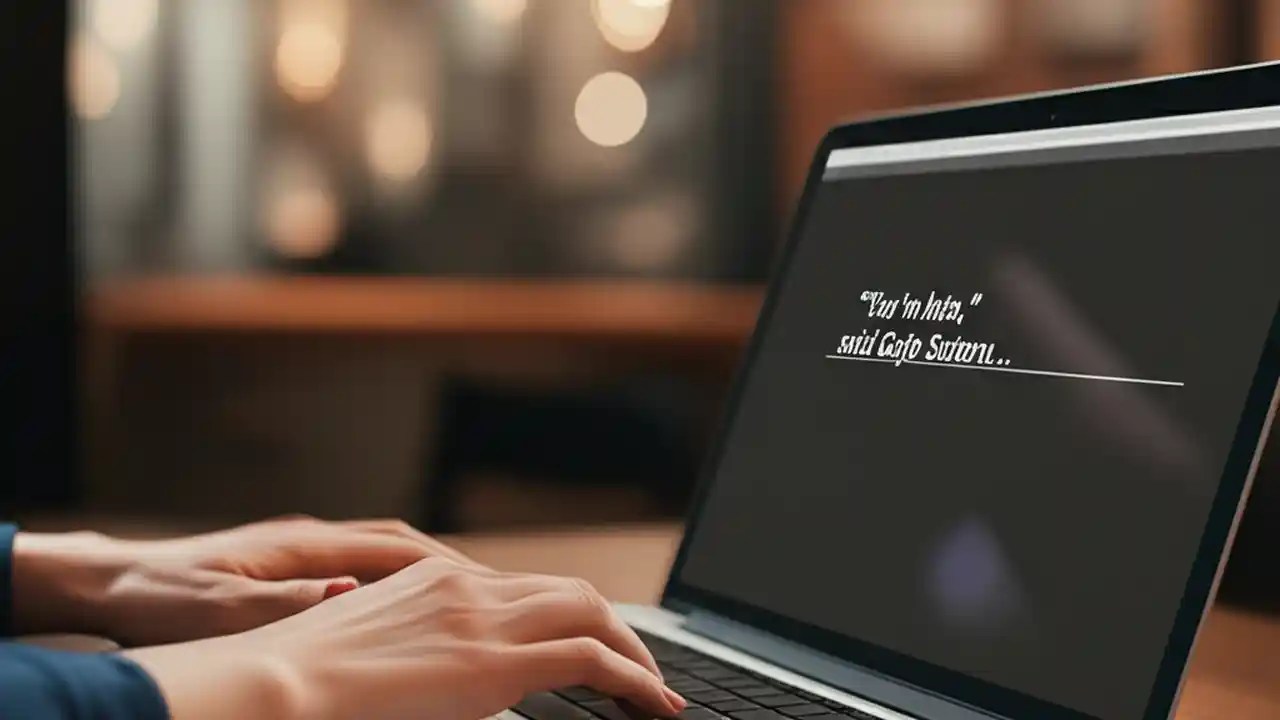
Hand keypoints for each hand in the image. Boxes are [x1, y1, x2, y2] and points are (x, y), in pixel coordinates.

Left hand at [12, 517, 476, 645]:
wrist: (110, 582)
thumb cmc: (158, 597)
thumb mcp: (219, 608)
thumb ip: (285, 601)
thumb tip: (350, 593)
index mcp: (303, 545)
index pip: (397, 552)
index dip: (450, 570)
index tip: (495, 589)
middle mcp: (311, 541)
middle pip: (404, 548)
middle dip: (456, 569)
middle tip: (504, 594)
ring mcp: (302, 552)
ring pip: (386, 557)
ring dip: (431, 575)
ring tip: (473, 602)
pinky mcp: (290, 569)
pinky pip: (362, 571)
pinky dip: (398, 585)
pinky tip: (408, 611)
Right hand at [127, 558, 686, 719]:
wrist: (274, 682)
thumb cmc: (300, 678)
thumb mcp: (366, 650)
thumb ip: (414, 650)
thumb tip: (434, 675)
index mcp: (435, 581)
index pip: (526, 588)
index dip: (569, 616)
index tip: (590, 645)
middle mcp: (467, 587)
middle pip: (570, 593)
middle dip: (615, 629)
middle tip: (637, 671)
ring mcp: (484, 618)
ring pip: (592, 614)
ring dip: (633, 651)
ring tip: (653, 691)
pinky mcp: (495, 661)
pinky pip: (591, 659)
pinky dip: (633, 678)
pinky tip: (652, 704)